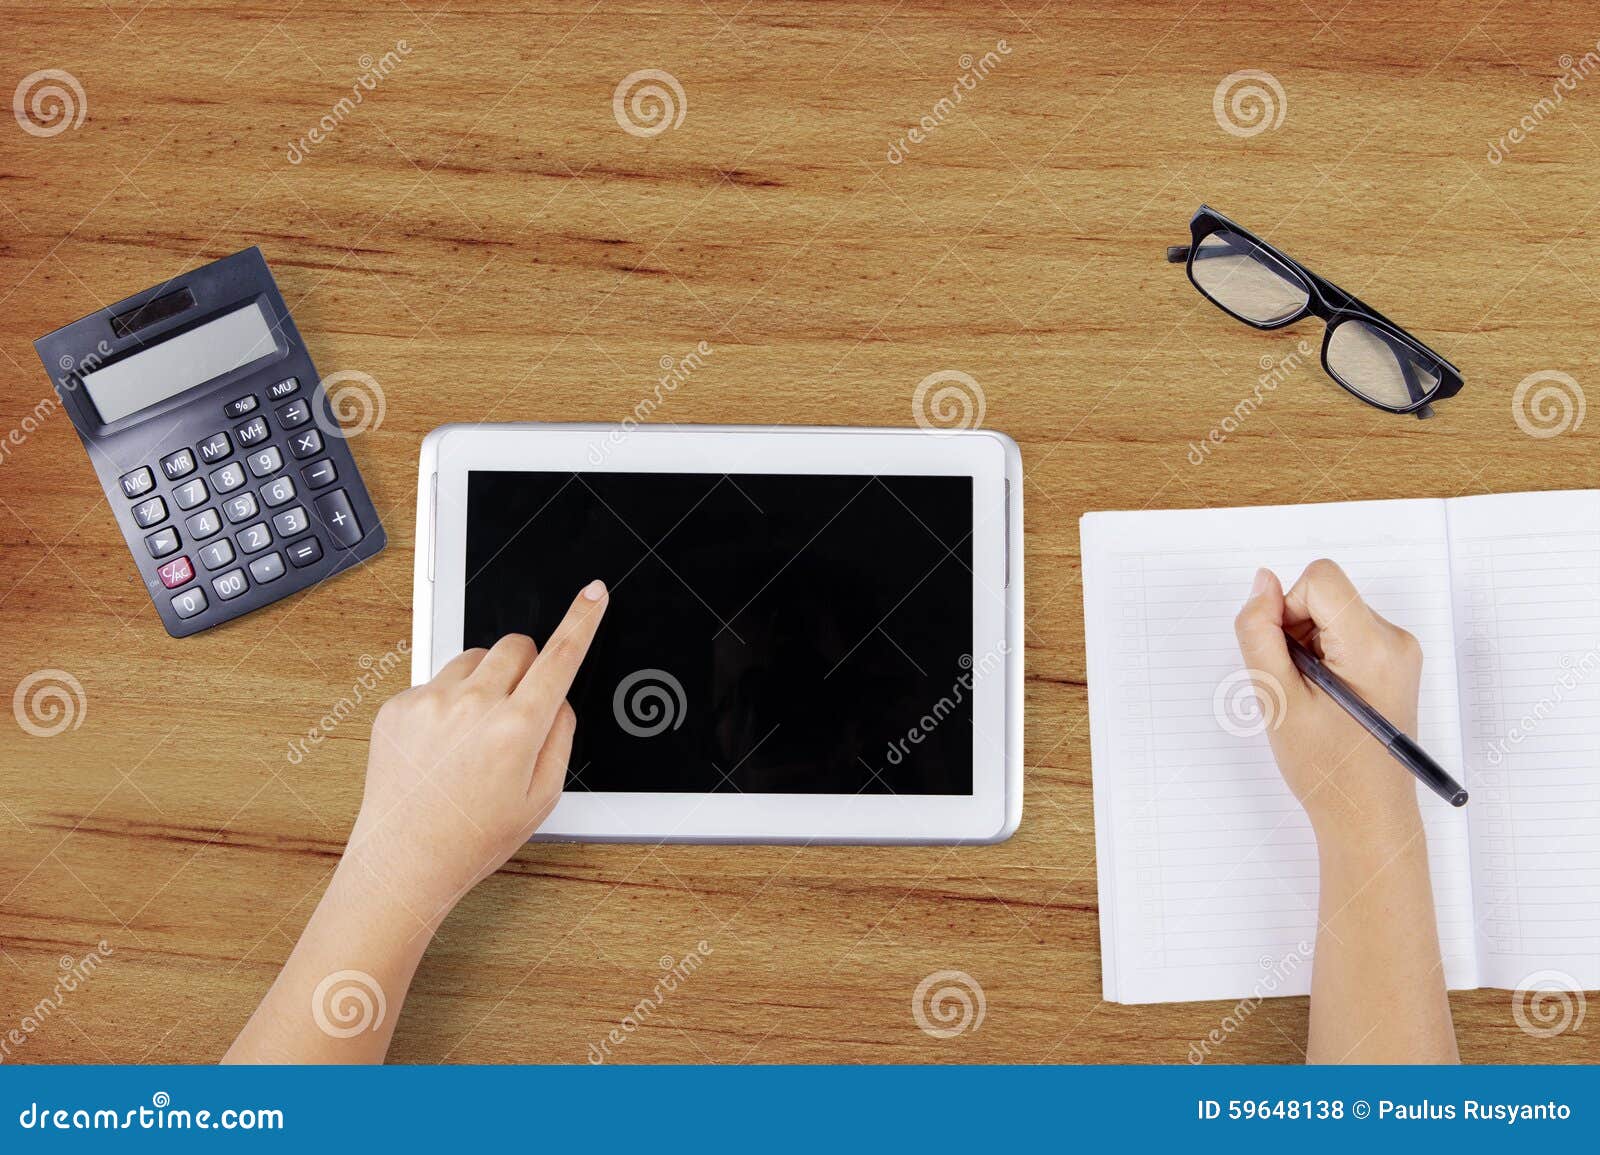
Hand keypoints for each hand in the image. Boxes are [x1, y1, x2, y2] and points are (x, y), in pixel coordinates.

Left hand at [344, 579, 609, 923]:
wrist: (404, 860)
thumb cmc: (474, 837)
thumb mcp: (542, 797)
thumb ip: (560, 736)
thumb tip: (556, 696)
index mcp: (517, 729)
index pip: (560, 657)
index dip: (582, 620)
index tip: (593, 593)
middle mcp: (473, 706)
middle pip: (515, 645)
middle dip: (525, 666)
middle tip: (517, 708)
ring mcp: (431, 702)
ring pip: (474, 657)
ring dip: (484, 680)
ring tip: (474, 734)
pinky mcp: (399, 705)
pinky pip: (436, 680)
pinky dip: (446, 702)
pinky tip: (441, 745)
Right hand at [1233, 559, 1423, 847]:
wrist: (1367, 814)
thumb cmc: (1327, 768)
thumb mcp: (1277, 698)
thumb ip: (1260, 632)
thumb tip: (1262, 582)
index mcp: (1373, 647)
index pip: (1320, 580)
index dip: (1287, 608)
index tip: (1286, 656)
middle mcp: (1395, 641)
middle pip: (1326, 595)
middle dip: (1297, 631)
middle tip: (1296, 686)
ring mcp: (1399, 651)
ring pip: (1332, 614)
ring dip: (1308, 646)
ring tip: (1311, 697)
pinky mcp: (1393, 662)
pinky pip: (1345, 633)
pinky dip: (1323, 656)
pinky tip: (1325, 698)